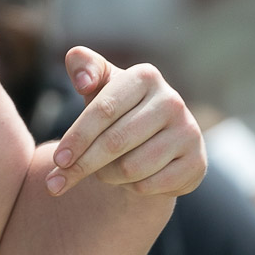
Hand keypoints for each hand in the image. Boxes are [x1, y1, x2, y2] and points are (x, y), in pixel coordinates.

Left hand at [44, 48, 204, 198]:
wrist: (154, 139)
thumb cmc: (116, 109)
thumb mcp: (99, 84)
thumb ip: (83, 67)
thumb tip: (84, 81)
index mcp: (145, 77)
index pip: (103, 110)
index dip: (77, 137)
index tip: (57, 159)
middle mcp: (172, 101)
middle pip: (115, 142)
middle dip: (83, 164)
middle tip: (60, 179)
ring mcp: (189, 133)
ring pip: (131, 168)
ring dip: (107, 176)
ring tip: (103, 170)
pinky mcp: (197, 163)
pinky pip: (149, 185)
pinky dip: (130, 187)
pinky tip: (129, 178)